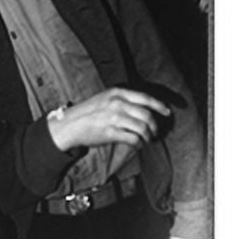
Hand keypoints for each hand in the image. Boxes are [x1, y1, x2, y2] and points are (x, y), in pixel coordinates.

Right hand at [46, 87, 171, 152]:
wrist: (70, 124)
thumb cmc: (89, 112)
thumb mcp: (105, 98)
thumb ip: (123, 101)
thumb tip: (145, 110)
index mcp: (117, 93)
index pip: (145, 98)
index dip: (159, 105)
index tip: (167, 112)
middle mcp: (117, 103)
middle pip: (147, 114)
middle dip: (154, 126)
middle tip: (155, 132)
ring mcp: (114, 118)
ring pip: (142, 128)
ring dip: (147, 136)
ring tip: (146, 140)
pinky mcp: (111, 132)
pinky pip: (133, 139)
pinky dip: (139, 144)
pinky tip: (137, 144)